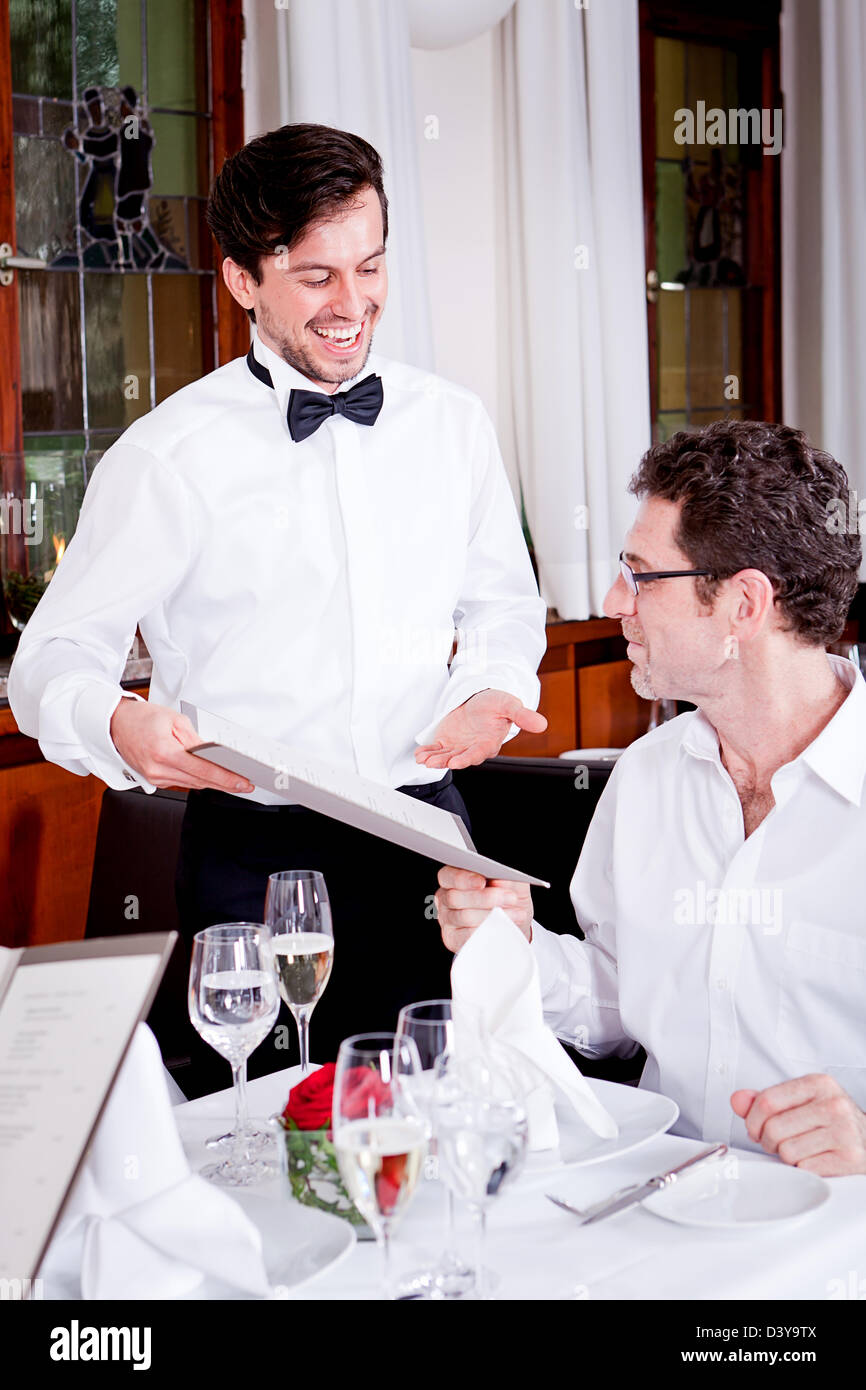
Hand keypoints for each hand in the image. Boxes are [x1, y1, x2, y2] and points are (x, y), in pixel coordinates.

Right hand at [109, 698, 254, 793]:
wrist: (115, 724)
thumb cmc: (141, 718)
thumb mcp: (174, 720)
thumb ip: (195, 739)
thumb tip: (213, 754)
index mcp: (163, 752)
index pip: (202, 770)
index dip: (226, 778)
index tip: (241, 782)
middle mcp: (158, 770)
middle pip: (200, 782)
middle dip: (225, 784)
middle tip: (244, 785)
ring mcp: (155, 778)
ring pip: (192, 784)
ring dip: (213, 784)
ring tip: (233, 782)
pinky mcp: (154, 780)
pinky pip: (181, 782)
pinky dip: (198, 780)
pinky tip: (211, 779)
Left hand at [415, 689, 546, 768]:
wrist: (481, 699)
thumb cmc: (496, 703)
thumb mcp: (509, 704)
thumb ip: (523, 715)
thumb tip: (542, 724)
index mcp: (488, 742)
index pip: (478, 753)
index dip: (467, 758)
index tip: (457, 762)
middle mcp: (473, 748)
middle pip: (459, 757)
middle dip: (446, 761)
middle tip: (434, 762)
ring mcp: (459, 746)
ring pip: (446, 756)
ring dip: (435, 759)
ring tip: (424, 759)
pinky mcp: (447, 742)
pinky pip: (436, 750)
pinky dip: (428, 752)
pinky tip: (420, 754)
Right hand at [434, 866, 532, 952]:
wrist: (515, 922)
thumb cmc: (509, 897)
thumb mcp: (512, 882)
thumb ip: (506, 877)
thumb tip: (500, 880)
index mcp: (453, 878)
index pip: (447, 876)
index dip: (464, 878)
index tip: (482, 882)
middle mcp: (446, 898)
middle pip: (455, 897)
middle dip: (485, 897)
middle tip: (510, 897)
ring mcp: (448, 920)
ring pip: (464, 917)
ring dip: (492, 914)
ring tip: (515, 912)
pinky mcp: (454, 939)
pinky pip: (468, 936)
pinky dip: (488, 930)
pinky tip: (504, 925)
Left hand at [730, 1075, 865, 1175]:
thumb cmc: (830, 1122)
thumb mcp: (800, 1102)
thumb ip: (766, 1100)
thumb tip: (738, 1100)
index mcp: (818, 1084)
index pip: (767, 1101)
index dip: (753, 1120)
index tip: (755, 1129)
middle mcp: (834, 1104)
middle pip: (774, 1128)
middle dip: (769, 1142)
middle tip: (779, 1144)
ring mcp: (844, 1131)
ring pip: (787, 1151)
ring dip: (787, 1157)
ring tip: (800, 1151)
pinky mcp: (849, 1158)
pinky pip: (805, 1169)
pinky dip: (804, 1169)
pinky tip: (815, 1161)